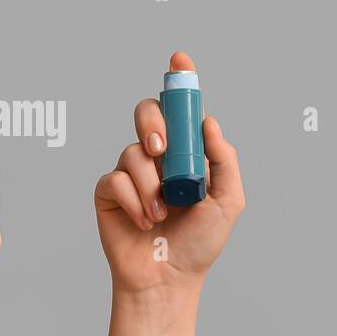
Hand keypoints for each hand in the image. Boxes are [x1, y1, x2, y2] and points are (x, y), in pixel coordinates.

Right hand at [94, 52, 244, 296]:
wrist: (168, 277)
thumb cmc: (199, 243)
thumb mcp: (227, 201)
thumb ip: (223, 160)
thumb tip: (209, 122)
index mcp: (185, 153)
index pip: (180, 110)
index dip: (179, 80)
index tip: (180, 58)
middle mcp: (157, 157)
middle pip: (147, 112)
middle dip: (153, 123)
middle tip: (161, 149)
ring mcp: (130, 173)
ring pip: (132, 152)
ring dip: (150, 185)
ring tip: (162, 213)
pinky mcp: (109, 192)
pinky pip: (115, 179)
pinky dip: (135, 201)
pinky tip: (145, 222)